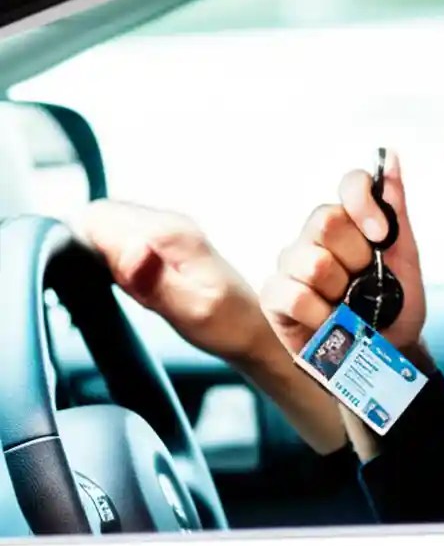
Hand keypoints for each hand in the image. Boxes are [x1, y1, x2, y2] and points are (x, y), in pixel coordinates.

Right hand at [72, 200, 276, 367]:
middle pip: (101, 217)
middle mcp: (170, 223)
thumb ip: (153, 281)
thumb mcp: (189, 310)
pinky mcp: (167, 244)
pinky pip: (124, 239)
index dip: (84, 246)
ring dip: (103, 255)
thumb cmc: (227, 324)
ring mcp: (169, 231)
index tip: (102, 277)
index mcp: (171, 233)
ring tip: (129, 288)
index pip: (98, 216)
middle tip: (116, 286)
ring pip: (110, 226)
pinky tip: (135, 285)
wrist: (257, 329)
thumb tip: (130, 250)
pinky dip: (116, 260)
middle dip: (90, 250)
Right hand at [260, 149, 426, 355]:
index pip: (350, 185)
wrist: (388, 355)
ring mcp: (291, 265)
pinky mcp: (274, 297)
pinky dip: (320, 314)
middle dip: (356, 257)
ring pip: (312, 262)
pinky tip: (329, 322)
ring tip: (347, 306)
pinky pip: (293, 295)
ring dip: (340, 292)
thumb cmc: (395, 307)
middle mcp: (315, 238)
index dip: (363, 203)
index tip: (381, 236)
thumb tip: (393, 159)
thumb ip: (395, 210)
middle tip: (365, 281)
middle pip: (325, 222)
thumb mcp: (405, 258)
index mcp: (350, 222)